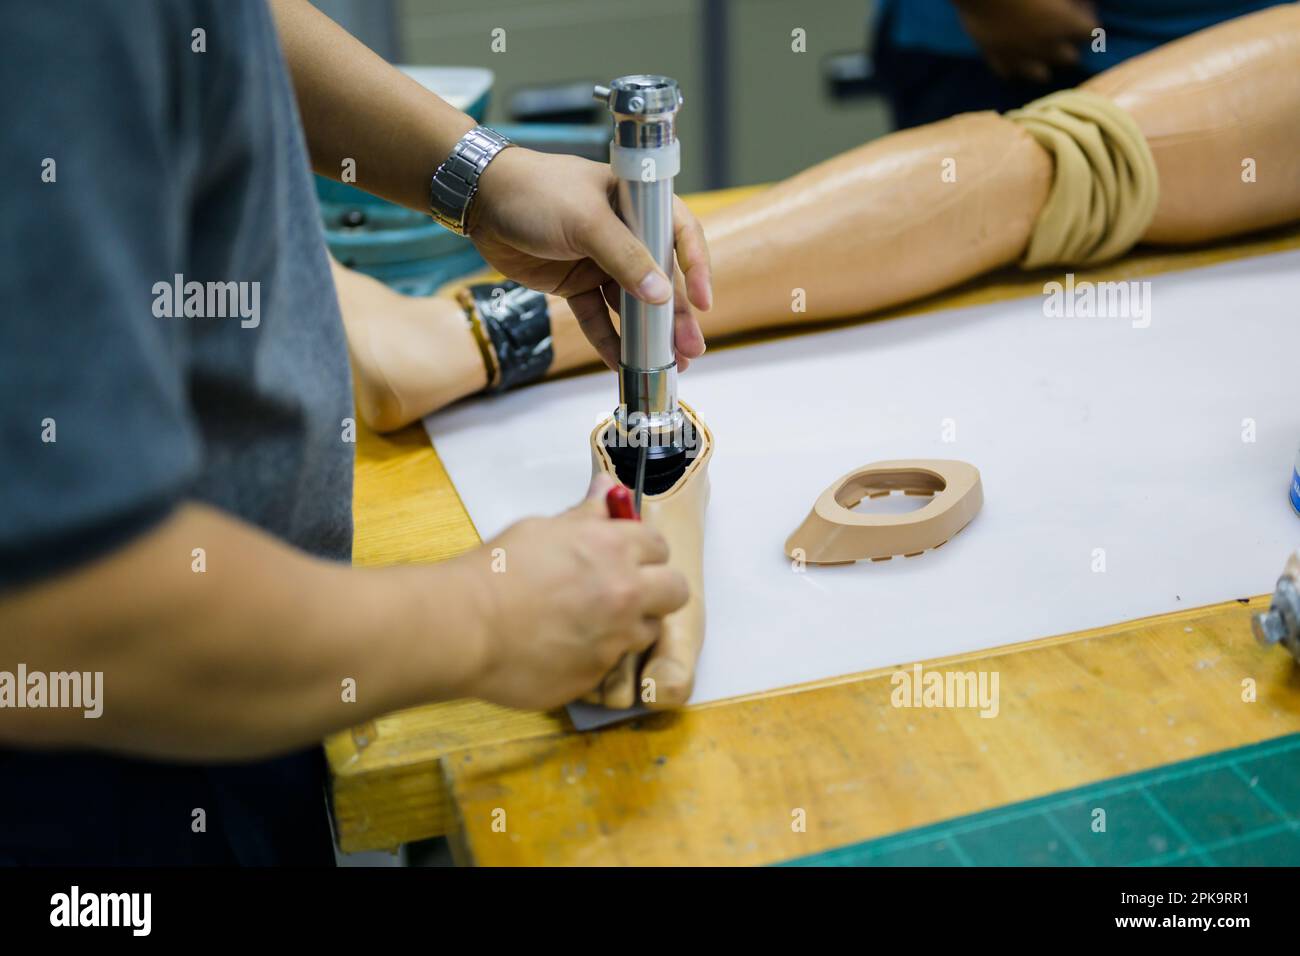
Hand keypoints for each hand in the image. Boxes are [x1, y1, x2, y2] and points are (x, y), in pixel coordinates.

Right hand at [460, 475, 689, 709]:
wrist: (467, 626)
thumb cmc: (496, 571)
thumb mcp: (543, 530)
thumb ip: (586, 516)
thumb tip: (607, 489)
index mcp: (614, 548)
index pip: (659, 546)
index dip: (643, 552)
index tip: (627, 557)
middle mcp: (626, 592)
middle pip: (676, 591)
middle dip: (658, 589)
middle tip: (626, 591)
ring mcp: (615, 638)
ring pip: (649, 631)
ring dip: (629, 626)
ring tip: (588, 622)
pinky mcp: (598, 674)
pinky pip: (612, 663)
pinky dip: (596, 655)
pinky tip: (563, 647)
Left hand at [467, 146, 711, 370]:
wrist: (481, 200)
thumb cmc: (536, 193)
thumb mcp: (586, 220)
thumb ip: (625, 258)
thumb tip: (662, 296)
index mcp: (636, 203)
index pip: (680, 234)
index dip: (696, 266)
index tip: (704, 301)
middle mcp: (624, 233)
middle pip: (659, 279)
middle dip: (676, 316)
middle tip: (692, 349)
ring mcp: (599, 261)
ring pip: (631, 304)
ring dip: (648, 335)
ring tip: (667, 364)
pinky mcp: (575, 284)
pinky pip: (597, 317)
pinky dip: (608, 341)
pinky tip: (621, 365)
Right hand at [953, 0, 1098, 83]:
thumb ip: (1070, 0)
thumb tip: (1079, 2)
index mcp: (1066, 24)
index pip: (1091, 32)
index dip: (1087, 19)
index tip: (1080, 7)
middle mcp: (1046, 46)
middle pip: (1070, 59)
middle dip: (1070, 44)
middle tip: (1062, 28)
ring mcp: (1020, 56)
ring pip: (1042, 75)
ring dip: (1045, 61)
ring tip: (1039, 46)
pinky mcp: (995, 58)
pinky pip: (1009, 72)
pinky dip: (1014, 65)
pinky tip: (1013, 51)